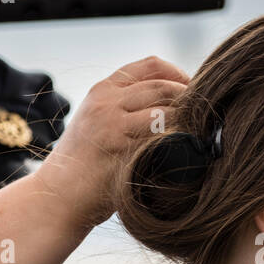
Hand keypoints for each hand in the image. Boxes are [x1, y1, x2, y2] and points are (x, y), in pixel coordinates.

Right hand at [37, 55, 189, 227]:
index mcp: (103, 90)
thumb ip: (127, 109)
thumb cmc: (84, 168)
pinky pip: (160, 135)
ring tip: (200, 133)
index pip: (150, 65)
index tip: (193, 90)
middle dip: (190, 97)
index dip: (179, 74)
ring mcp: (111, 123)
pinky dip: (179, 139)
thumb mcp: (98, 124)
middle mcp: (106, 101)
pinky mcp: (119, 146)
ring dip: (188, 119)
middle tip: (206, 115)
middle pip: (162, 84)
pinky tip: (188, 150)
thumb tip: (173, 106)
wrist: (57, 198)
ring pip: (164, 107)